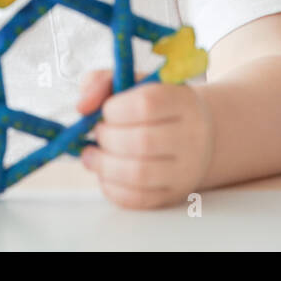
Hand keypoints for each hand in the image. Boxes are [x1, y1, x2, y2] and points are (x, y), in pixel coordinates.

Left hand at [75, 68, 214, 209]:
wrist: (198, 134)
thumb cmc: (159, 107)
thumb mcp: (135, 82)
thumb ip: (102, 83)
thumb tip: (82, 106)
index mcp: (182, 101)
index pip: (147, 105)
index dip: (115, 109)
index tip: (106, 110)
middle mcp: (191, 136)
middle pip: (142, 142)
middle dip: (106, 138)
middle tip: (98, 134)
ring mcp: (184, 169)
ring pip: (139, 174)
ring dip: (104, 165)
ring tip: (92, 156)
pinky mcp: (173, 194)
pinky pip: (137, 198)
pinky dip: (112, 187)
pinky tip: (106, 174)